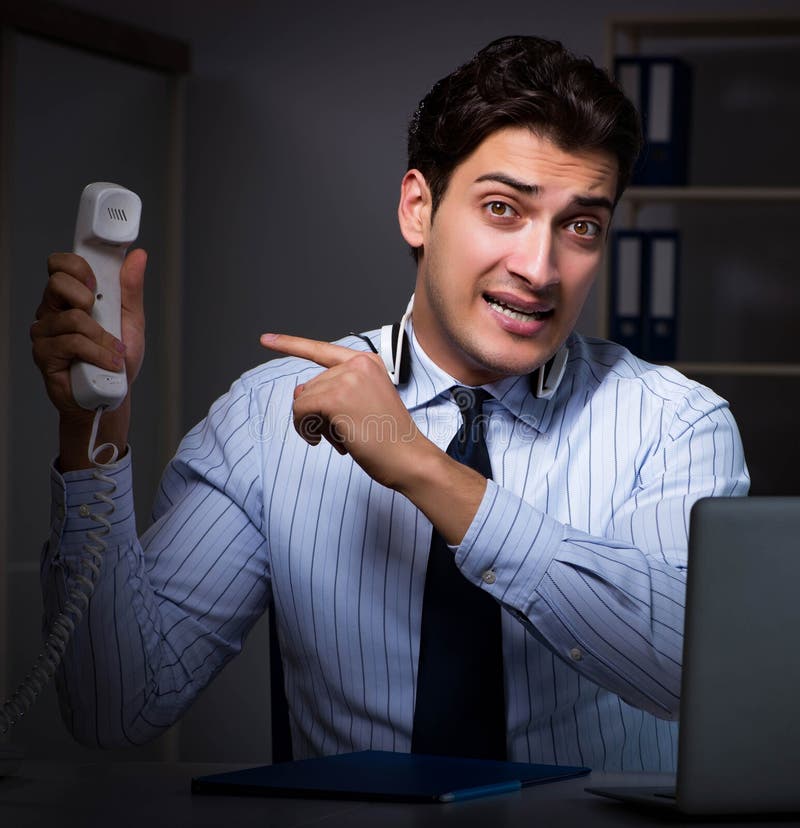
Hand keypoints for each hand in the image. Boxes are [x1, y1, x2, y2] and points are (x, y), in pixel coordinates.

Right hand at [31, 249, 146, 420]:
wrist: (113, 395)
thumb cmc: (118, 358)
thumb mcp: (131, 319)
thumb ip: (131, 288)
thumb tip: (139, 256)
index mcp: (70, 297)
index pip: (59, 265)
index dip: (77, 266)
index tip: (96, 283)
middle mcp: (52, 311)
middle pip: (56, 282)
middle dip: (86, 297)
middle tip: (100, 315)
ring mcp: (45, 333)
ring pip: (72, 318)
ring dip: (103, 338)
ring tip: (114, 352)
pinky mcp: (44, 354)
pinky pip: (71, 343)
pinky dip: (98, 353)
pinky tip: (107, 363)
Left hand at [260, 332, 487, 542]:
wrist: (408, 457)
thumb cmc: (387, 438)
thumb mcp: (358, 406)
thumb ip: (330, 393)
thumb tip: (296, 391)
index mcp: (367, 362)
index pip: (321, 350)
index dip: (290, 344)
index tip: (266, 339)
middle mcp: (357, 363)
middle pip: (310, 386)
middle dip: (317, 414)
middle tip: (341, 434)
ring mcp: (346, 378)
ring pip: (302, 400)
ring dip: (313, 425)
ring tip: (339, 439)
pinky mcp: (335, 397)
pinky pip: (300, 411)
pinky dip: (305, 429)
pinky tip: (323, 442)